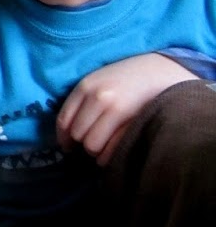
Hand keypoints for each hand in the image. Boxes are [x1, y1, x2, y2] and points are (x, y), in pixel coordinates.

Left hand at [57, 53, 194, 165]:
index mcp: (86, 86)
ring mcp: (117, 110)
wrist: (163, 70)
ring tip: (104, 147)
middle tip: (92, 143)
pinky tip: (114, 152)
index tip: (68, 146)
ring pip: (92, 145)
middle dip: (82, 143)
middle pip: (77, 135)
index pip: (64, 121)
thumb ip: (83, 101)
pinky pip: (111, 150)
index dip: (64, 138)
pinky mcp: (134, 122)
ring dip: (96, 151)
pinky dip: (110, 156)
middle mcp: (98, 97)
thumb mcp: (100, 80)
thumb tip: (67, 133)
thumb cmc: (128, 78)